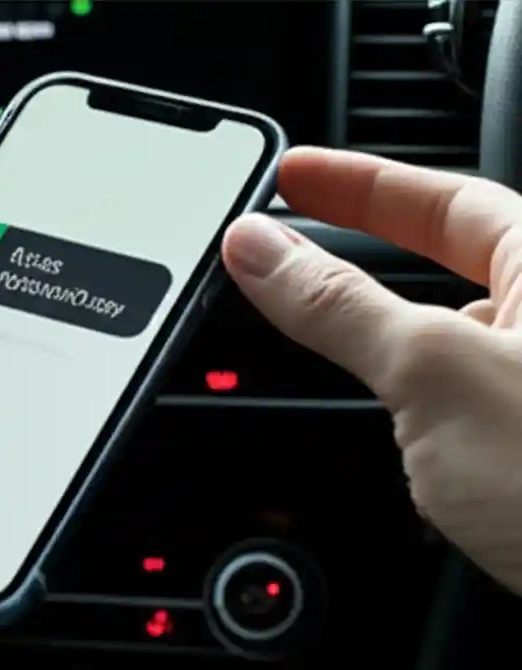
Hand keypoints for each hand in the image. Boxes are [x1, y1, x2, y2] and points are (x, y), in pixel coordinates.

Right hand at [222, 147, 521, 592]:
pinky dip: (416, 408)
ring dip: (386, 341)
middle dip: (365, 251)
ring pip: (453, 339)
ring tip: (325, 343)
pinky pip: (461, 405)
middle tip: (288, 246)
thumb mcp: (432, 373)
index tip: (292, 176)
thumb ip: (336, 305)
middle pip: (449, 261)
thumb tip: (261, 248)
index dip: (357, 182)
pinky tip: (398, 440)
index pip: (445, 196)